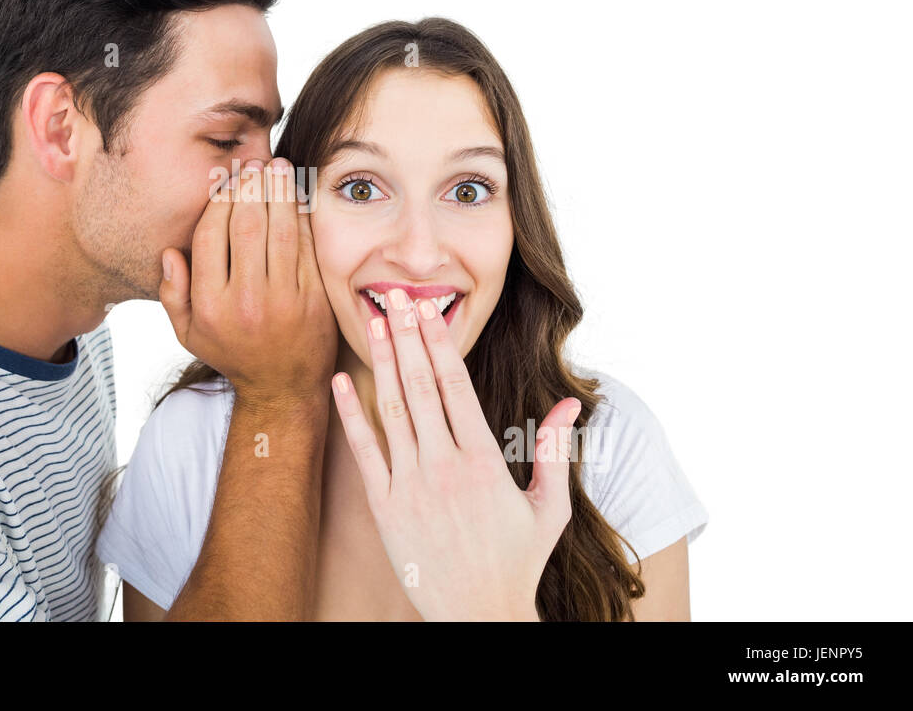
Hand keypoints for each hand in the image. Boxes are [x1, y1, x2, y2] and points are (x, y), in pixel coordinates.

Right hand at [161, 158, 337, 414]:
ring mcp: (283, 299)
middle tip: (254, 162)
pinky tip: (298, 195)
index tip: (227, 180)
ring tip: (278, 166)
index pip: (210, 237)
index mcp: (210, 306)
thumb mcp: (189, 334)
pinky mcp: (314, 298)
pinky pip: (306, 246)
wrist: (284, 388)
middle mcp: (245, 301)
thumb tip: (170, 252)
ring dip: (280, 192)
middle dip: (250, 187)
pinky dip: (303, 216)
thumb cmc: (233, 354)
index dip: (219, 202)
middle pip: (246, 226)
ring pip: (280, 229)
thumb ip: (173, 294)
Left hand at [330, 289, 581, 620]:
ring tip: (375, 324)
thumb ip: (556, 451)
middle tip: (396, 298)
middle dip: (407, 339)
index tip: (429, 310)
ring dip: (382, 364)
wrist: (479, 616)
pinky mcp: (384, 507)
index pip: (456, 387)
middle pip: (420, 388)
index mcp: (483, 462)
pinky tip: (341, 381)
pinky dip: (350, 414)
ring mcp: (410, 487)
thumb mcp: (549, 508)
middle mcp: (443, 468)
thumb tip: (572, 404)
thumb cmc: (516, 561)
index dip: (439, 344)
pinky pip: (364, 451)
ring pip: (391, 412)